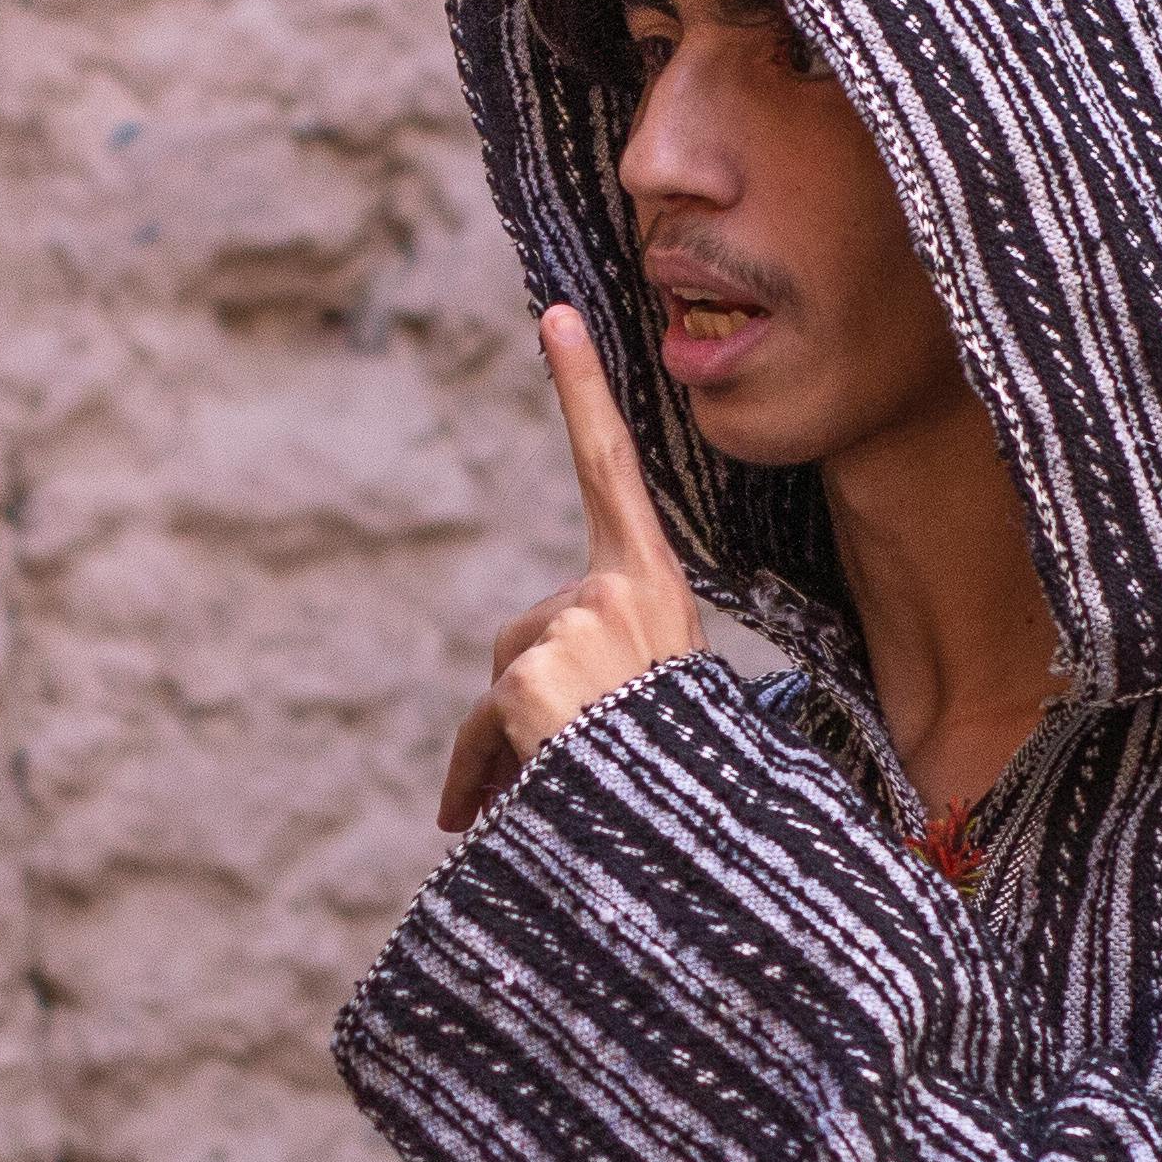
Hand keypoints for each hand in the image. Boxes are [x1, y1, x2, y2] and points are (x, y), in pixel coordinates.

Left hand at [436, 304, 701, 832]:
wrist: (686, 847)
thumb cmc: (675, 780)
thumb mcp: (651, 700)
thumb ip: (596, 667)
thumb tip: (513, 706)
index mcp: (659, 587)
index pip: (614, 467)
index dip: (584, 387)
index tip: (554, 313)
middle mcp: (622, 591)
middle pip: (531, 623)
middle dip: (531, 693)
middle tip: (570, 751)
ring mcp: (577, 626)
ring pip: (506, 673)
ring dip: (509, 740)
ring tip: (560, 782)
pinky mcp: (531, 670)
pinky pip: (479, 722)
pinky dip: (475, 770)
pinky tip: (489, 810)